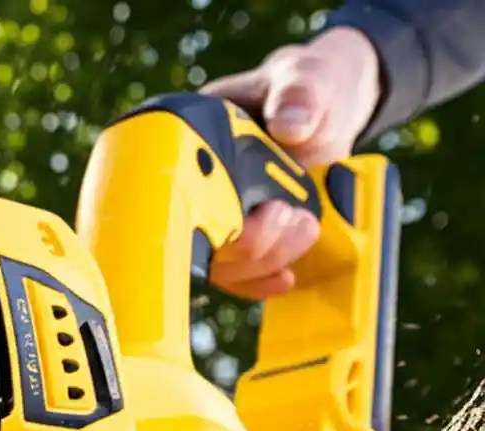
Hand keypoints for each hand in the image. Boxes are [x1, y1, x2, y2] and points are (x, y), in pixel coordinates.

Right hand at [201, 27, 381, 298]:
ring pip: (216, 257)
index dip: (194, 208)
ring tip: (302, 230)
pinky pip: (237, 268)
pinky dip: (259, 278)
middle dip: (243, 242)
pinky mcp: (242, 231)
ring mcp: (218, 207)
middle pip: (193, 230)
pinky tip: (283, 275)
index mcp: (192, 134)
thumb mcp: (308, 79)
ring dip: (260, 258)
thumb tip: (289, 125)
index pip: (171, 180)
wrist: (331, 107)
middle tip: (287, 219)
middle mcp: (197, 176)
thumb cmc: (311, 86)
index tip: (240, 214)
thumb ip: (300, 95)